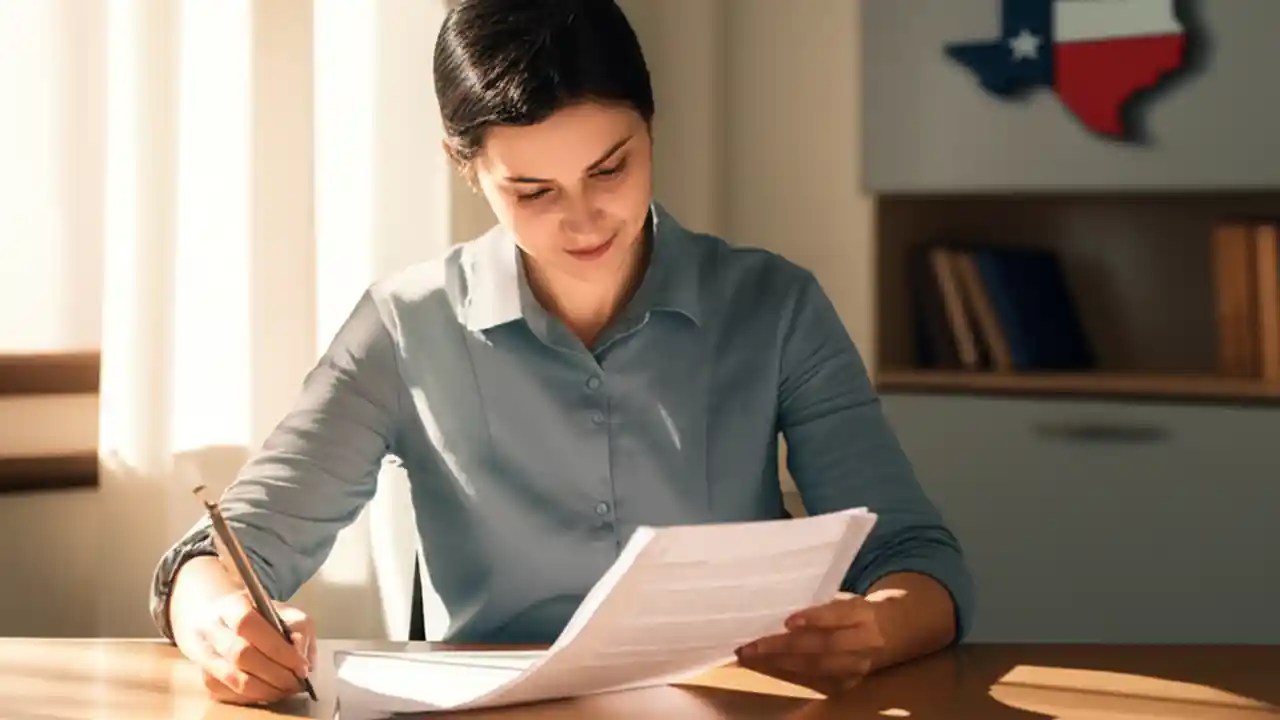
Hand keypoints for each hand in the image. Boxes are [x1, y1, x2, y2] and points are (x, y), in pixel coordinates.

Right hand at [175, 589, 315, 704]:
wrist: (217, 617)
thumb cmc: (257, 615)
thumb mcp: (282, 610)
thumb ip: (297, 627)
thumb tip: (300, 653)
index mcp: (231, 605)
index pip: (248, 625)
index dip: (277, 649)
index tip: (302, 665)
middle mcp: (210, 629)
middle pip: (240, 655)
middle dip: (275, 674)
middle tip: (297, 682)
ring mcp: (201, 654)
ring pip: (232, 678)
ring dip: (265, 689)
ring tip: (286, 690)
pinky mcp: (203, 676)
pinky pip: (226, 693)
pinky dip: (251, 697)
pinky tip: (268, 692)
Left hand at [734, 592, 885, 696]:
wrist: (890, 633)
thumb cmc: (854, 610)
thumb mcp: (843, 598)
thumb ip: (817, 603)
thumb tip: (772, 604)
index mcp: (863, 612)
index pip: (839, 615)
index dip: (815, 618)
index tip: (788, 621)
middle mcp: (865, 642)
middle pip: (824, 647)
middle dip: (784, 648)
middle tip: (751, 646)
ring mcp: (858, 667)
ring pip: (816, 669)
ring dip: (779, 664)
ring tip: (750, 657)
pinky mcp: (848, 684)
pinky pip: (813, 682)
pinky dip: (786, 674)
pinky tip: (764, 666)